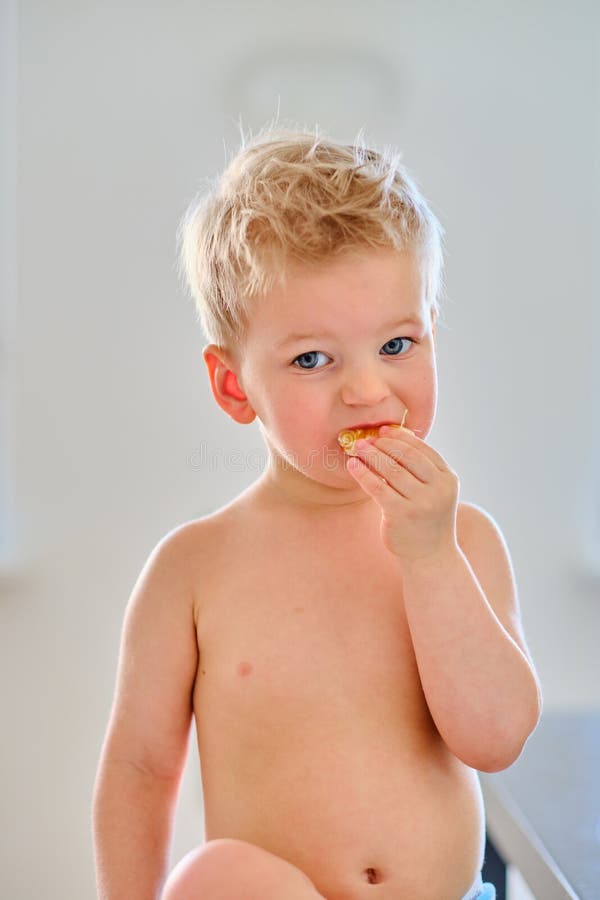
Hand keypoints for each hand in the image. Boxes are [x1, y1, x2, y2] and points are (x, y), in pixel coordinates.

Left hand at [346, 425, 459, 561]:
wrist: (430, 556)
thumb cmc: (427, 519)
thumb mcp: (434, 491)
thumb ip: (421, 469)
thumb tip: (393, 437)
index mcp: (448, 478)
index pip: (422, 449)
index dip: (401, 437)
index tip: (383, 431)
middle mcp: (438, 489)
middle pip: (406, 456)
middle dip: (383, 444)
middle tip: (365, 439)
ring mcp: (421, 502)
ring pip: (391, 469)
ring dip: (371, 455)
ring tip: (357, 449)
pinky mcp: (401, 514)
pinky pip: (377, 487)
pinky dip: (363, 473)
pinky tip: (353, 466)